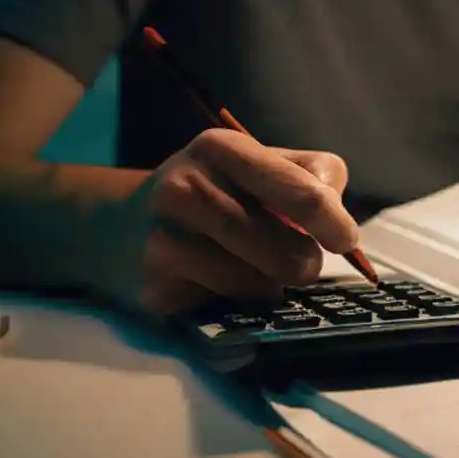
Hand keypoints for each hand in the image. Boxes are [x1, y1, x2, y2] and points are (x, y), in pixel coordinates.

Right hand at [103, 129, 357, 316]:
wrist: (114, 228)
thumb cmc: (208, 194)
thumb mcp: (253, 164)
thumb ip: (309, 174)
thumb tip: (337, 213)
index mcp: (221, 148)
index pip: (303, 191)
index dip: (335, 223)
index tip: (344, 240)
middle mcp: (188, 187)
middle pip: (289, 249)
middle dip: (305, 262)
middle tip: (298, 261)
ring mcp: (165, 239)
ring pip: (261, 285)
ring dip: (272, 286)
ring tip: (255, 270)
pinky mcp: (155, 287)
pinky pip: (228, 309)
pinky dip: (239, 304)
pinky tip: (219, 284)